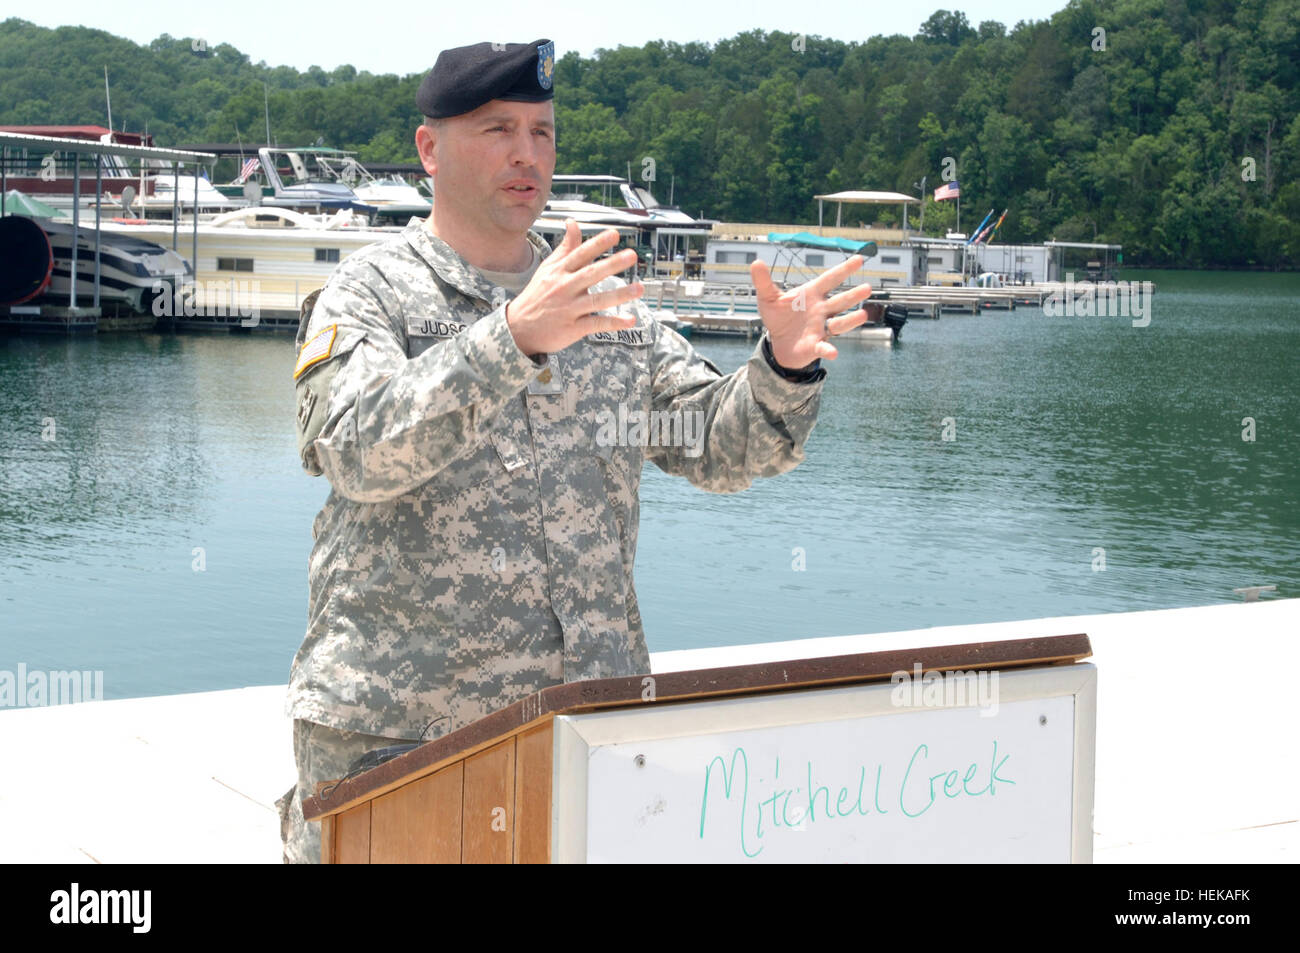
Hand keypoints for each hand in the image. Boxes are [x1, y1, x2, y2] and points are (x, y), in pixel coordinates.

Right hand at [505, 220, 643, 355]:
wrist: (519, 328)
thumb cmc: (538, 295)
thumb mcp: (548, 268)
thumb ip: (565, 247)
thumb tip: (573, 222)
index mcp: (559, 272)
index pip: (580, 254)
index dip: (597, 244)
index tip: (614, 234)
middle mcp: (564, 288)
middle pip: (591, 274)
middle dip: (612, 264)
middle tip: (631, 255)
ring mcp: (569, 309)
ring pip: (597, 300)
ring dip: (619, 294)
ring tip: (639, 288)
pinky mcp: (573, 328)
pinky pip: (597, 324)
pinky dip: (614, 323)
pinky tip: (630, 320)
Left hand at [750, 255, 873, 367]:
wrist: (779, 342)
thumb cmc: (778, 316)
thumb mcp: (767, 298)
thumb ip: (763, 281)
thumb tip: (755, 262)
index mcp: (812, 294)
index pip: (830, 279)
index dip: (844, 269)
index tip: (860, 259)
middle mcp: (821, 310)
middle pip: (840, 301)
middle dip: (853, 295)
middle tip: (868, 288)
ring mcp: (821, 327)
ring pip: (839, 323)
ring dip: (851, 320)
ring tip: (863, 315)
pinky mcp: (816, 345)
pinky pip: (824, 347)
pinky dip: (828, 350)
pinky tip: (833, 353)